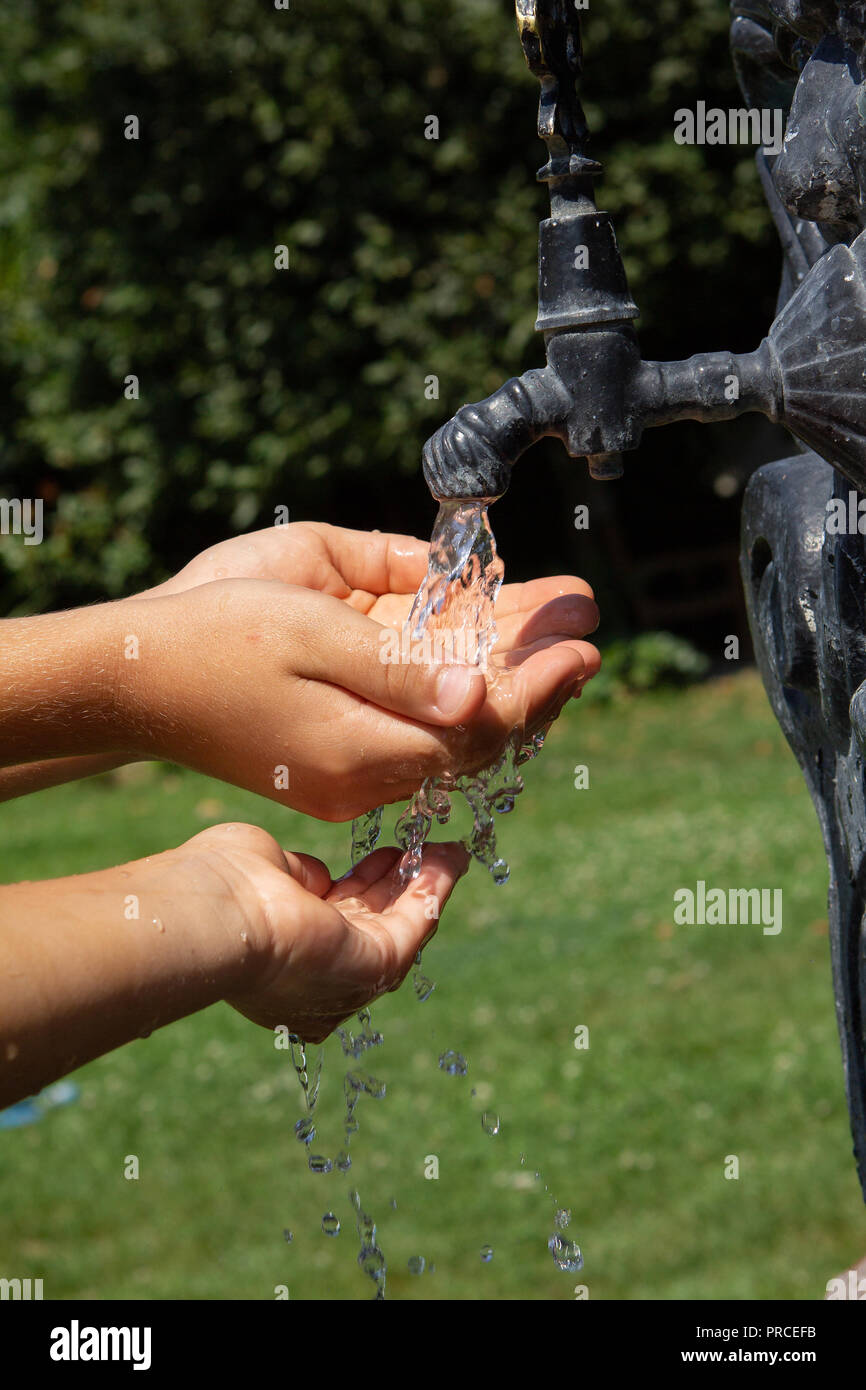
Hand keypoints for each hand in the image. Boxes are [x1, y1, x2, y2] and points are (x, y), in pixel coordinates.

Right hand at [115, 572, 598, 819]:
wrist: (136, 681)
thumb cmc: (216, 640)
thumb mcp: (310, 636)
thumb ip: (399, 670)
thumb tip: (483, 691)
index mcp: (363, 751)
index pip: (481, 726)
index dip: (541, 684)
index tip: (589, 642)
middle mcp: (364, 780)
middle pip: (476, 740)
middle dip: (538, 689)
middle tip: (587, 640)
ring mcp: (347, 782)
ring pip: (450, 742)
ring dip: (504, 696)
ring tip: (554, 654)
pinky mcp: (331, 771)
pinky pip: (418, 742)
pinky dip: (458, 706)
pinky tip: (482, 677)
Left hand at [189, 823, 469, 1041]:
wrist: (219, 909)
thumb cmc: (223, 882)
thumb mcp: (263, 867)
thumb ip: (297, 876)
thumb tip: (320, 879)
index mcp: (280, 957)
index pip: (333, 921)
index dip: (362, 887)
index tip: (379, 855)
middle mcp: (315, 979)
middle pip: (372, 925)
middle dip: (399, 885)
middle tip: (421, 848)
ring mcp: (345, 981)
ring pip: (400, 925)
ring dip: (426, 884)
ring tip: (448, 847)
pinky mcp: (373, 970)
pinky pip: (415, 925)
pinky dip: (436, 889)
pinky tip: (451, 857)